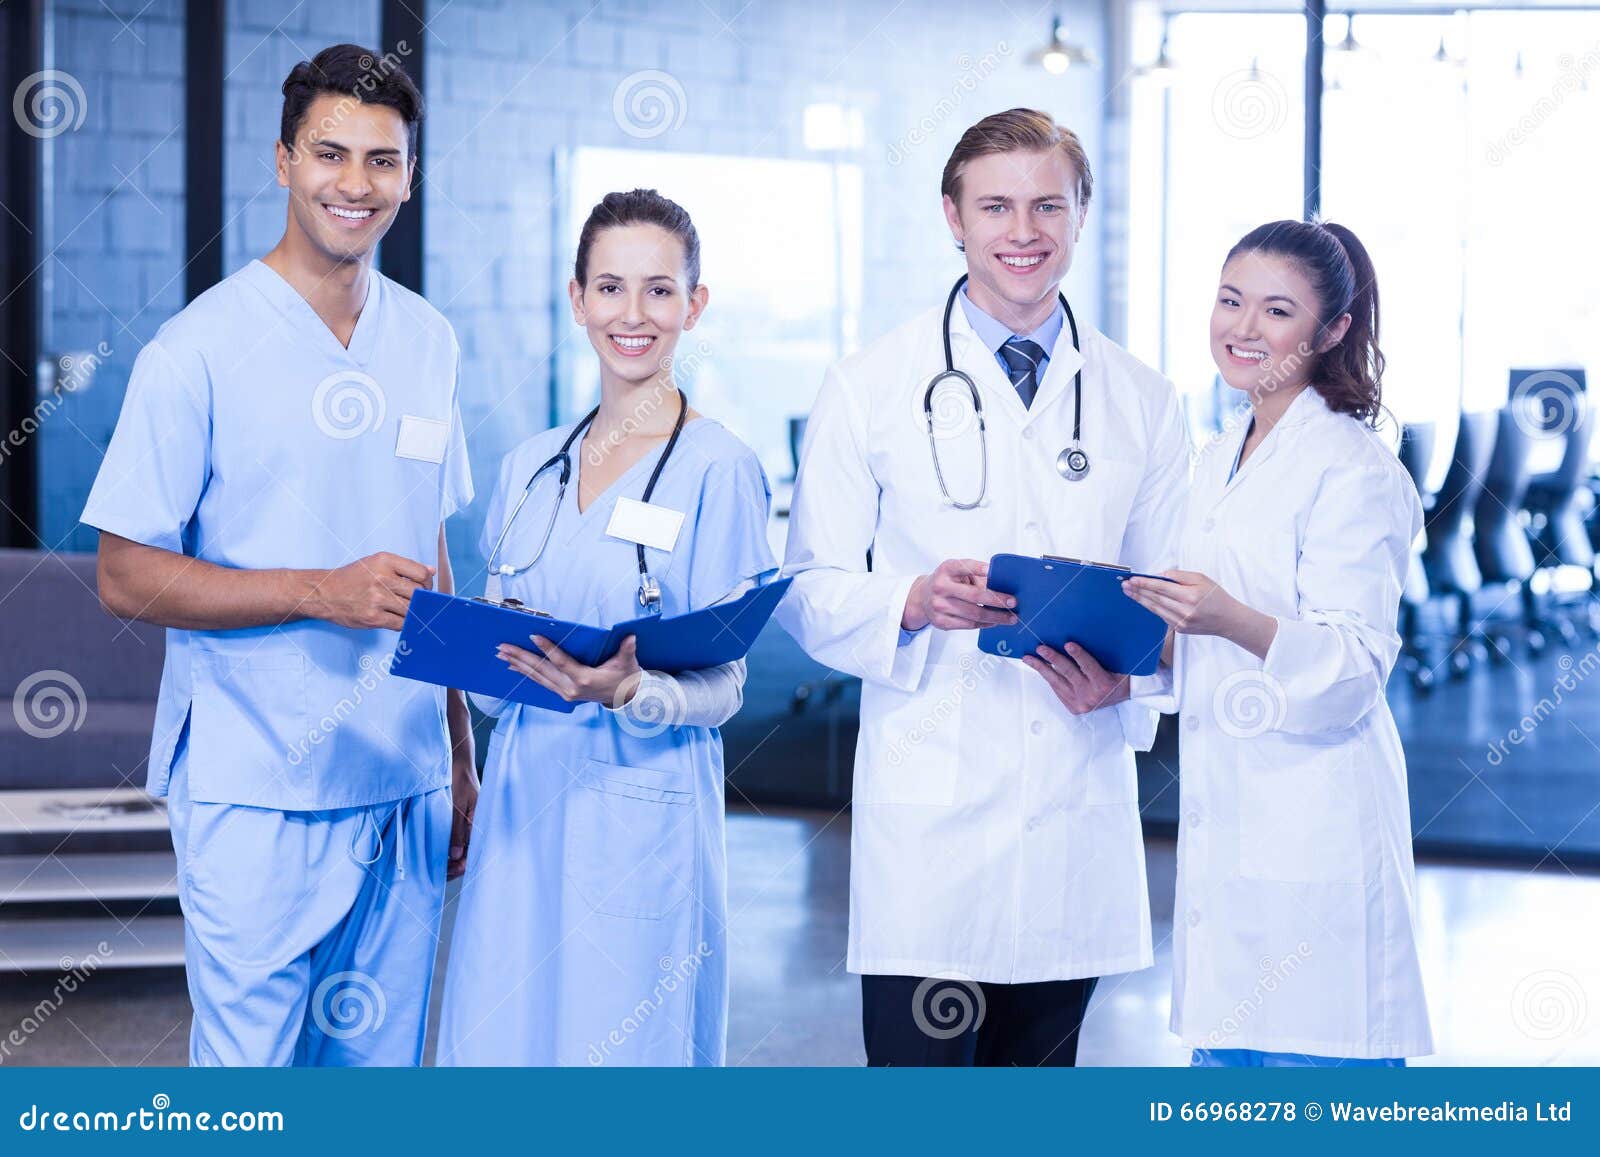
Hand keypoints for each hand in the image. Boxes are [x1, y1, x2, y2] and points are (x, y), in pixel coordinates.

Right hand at [311, 552, 434, 629]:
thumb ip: (405, 567)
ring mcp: (377, 599)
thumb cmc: (353, 577)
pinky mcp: (373, 617)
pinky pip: (400, 624)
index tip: (425, 588)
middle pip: (418, 593)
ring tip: (408, 610)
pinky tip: (398, 618)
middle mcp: (382, 578)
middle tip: (418, 601)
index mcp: (385, 561)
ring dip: (414, 612)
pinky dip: (403, 623)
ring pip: (411, 610)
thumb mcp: (376, 563)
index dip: (428, 583)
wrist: (324, 593)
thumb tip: (431, 571)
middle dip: (423, 599)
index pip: (421, 573)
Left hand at [448, 750, 476, 880]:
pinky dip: (449, 848)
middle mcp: (476, 826)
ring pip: (461, 849)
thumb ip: (456, 830)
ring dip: (450, 858)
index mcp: (479, 823)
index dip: (460, 866)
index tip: (447, 871)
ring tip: (436, 865)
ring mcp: (469, 824)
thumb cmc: (458, 778)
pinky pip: (457, 839)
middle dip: (454, 866)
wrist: (458, 760)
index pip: (473, 854)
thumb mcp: (455, 804)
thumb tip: (455, 856)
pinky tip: (439, 852)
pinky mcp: (462, 820)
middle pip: (467, 855)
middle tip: (438, 873)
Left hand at [498, 634, 644, 706]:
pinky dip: (526, 673)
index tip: (533, 636)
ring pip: (537, 677)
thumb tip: (630, 638)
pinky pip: (540, 682)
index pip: (561, 662)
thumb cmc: (625, 677)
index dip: (547, 649)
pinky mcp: (562, 693)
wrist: (625, 697)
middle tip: (503, 647)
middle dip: (521, 657)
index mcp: (585, 679)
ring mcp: (565, 693)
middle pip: (542, 670)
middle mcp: (571, 688)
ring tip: (502, 655)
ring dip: (518, 665)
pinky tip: (513, 666)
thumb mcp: (627, 662)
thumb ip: (627, 650)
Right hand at [902, 558, 1018, 631]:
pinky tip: (994, 622)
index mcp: (946, 569)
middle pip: (974, 596)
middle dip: (997, 600)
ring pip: (974, 614)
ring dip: (996, 617)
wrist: (922, 598)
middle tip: (1013, 602)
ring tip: (1010, 617)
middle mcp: (940, 586)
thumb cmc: (948, 582)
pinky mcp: (941, 621)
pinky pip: (969, 625)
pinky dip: (985, 624)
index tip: (991, 570)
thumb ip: (976, 575)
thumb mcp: (957, 571)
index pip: (963, 567)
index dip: (977, 568)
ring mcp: (939, 605)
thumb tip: (1003, 588)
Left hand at [1023, 642, 1129, 714]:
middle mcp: (1091, 695)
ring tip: (1029, 658)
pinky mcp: (1073, 707)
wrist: (1120, 697)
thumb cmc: (1117, 676)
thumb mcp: (1114, 664)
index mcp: (1104, 684)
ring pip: (1057, 682)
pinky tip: (1039, 667)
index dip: (1079, 655)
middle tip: (1041, 648)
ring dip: (1041, 668)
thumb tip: (1079, 638)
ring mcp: (1080, 703)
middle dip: (1053, 659)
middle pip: (1068, 673)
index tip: (1068, 644)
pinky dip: (1048, 677)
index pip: (1089, 666)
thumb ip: (1100, 655)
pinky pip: (1057, 689)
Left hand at [1121, 569, 1242, 636]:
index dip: (1145, 583)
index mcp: (1190, 596)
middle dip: (1138, 591)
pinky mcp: (1179, 629)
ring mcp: (1181, 622)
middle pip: (1155, 599)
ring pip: (1155, 608)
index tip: (1132, 579)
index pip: (1161, 588)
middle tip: (1124, 584)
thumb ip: (1179, 576)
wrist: (1228, 620)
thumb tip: (1160, 575)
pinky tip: (1143, 600)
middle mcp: (1184, 610)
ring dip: (1140, 600)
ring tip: (1129, 592)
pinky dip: (1152, 607)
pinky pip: (1162, 615)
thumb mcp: (1201, 578)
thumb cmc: (1215, 596)